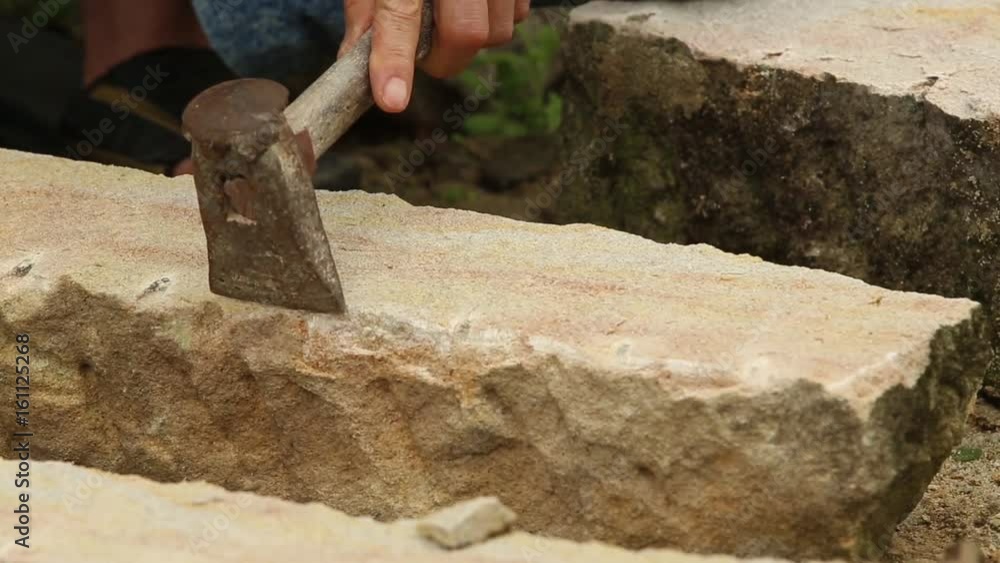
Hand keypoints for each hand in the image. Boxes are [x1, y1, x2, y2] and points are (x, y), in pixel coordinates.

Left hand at [340, 0, 529, 112]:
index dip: (395, 58)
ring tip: (448, 17)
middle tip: (421, 55)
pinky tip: (474, 1)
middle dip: (443, 59)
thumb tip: (352, 60)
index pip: (401, 14)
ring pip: (499, 30)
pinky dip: (497, 18)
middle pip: (466, 34)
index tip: (392, 100)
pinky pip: (518, 13)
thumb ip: (365, 7)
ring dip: (471, 40)